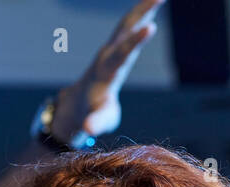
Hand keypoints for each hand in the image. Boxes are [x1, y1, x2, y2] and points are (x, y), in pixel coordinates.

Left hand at [50, 0, 163, 142]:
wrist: (77, 104)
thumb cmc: (89, 114)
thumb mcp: (94, 122)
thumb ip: (94, 123)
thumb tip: (89, 130)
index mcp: (106, 72)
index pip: (122, 53)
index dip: (136, 40)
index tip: (150, 26)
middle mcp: (107, 55)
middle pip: (125, 29)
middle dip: (141, 12)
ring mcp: (110, 49)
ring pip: (127, 23)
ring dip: (143, 7)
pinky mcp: (115, 47)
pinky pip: (128, 27)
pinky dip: (140, 13)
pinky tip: (153, 4)